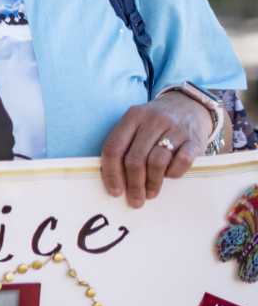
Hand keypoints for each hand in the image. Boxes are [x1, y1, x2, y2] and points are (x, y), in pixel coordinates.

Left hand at [100, 93, 210, 208]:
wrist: (190, 104)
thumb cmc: (156, 122)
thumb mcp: (136, 124)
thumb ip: (125, 145)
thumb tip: (115, 181)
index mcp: (132, 117)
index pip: (113, 148)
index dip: (111, 173)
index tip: (114, 192)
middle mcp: (153, 120)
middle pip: (135, 159)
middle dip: (133, 185)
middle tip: (135, 200)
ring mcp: (175, 128)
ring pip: (157, 162)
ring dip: (152, 183)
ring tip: (151, 194)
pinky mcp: (195, 139)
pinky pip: (182, 161)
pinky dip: (174, 173)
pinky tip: (169, 176)